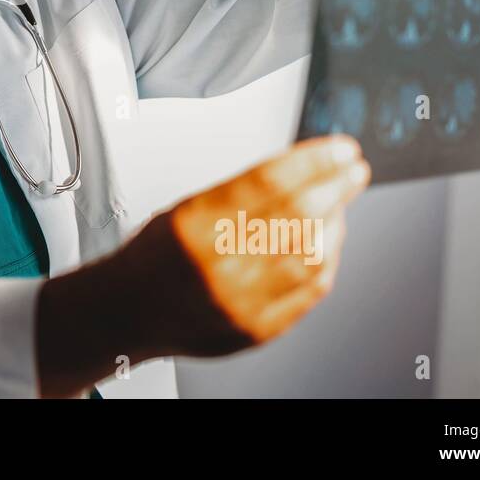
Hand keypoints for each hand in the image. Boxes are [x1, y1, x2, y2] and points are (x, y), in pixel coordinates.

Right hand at [35, 134, 370, 396]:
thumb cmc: (155, 256)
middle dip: (336, 187)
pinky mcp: (257, 328)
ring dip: (335, 222)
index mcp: (196, 224)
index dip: (315, 162)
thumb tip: (302, 171)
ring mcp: (241, 300)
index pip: (271, 181)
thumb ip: (241, 193)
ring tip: (338, 205)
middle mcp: (219, 264)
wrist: (128, 312)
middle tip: (352, 171)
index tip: (339, 150)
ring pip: (312, 253)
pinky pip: (310, 291)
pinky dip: (326, 261)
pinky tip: (327, 243)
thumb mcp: (186, 207)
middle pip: (298, 215)